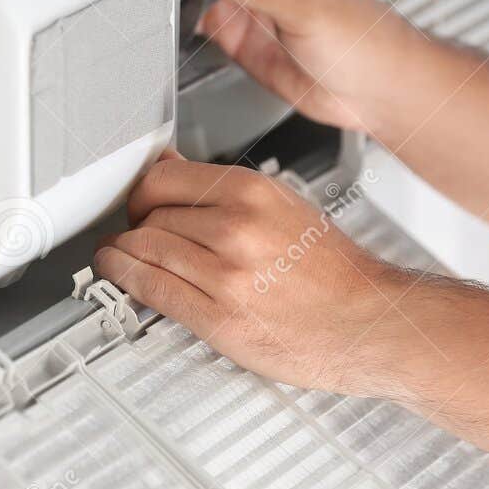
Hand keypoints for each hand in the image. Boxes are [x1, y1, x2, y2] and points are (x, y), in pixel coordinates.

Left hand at [94, 150, 417, 398]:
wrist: (371, 321)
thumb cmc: (336, 271)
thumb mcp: (284, 207)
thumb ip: (224, 190)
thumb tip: (175, 167)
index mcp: (253, 193)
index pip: (163, 179)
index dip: (142, 193)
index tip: (138, 202)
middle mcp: (237, 229)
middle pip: (150, 216)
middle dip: (135, 225)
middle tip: (131, 232)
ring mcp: (226, 275)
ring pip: (145, 250)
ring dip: (122, 252)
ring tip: (118, 253)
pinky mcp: (220, 319)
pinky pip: (154, 290)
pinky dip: (126, 279)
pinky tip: (120, 274)